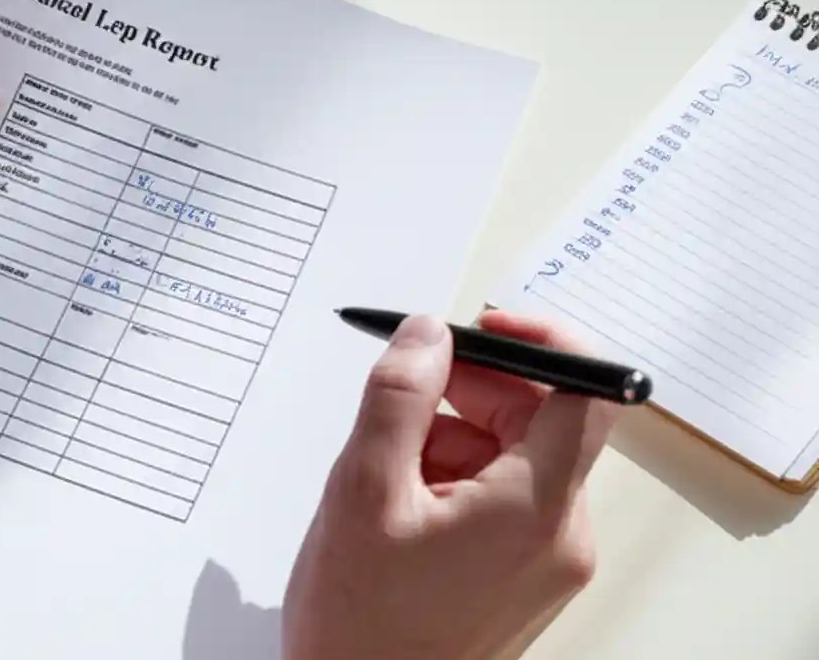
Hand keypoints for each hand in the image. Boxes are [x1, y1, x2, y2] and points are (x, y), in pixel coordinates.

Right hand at [283, 311, 617, 659]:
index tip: (484, 323)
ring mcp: (546, 559)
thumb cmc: (360, 624)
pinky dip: (456, 475)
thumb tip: (428, 334)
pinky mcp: (523, 574)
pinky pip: (505, 496)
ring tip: (385, 466)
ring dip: (454, 435)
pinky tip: (399, 498)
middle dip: (474, 390)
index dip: (544, 340)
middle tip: (407, 388)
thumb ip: (398, 398)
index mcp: (535, 512)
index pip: (588, 394)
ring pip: (517, 456)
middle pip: (544, 421)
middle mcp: (560, 535)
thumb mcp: (360, 491)